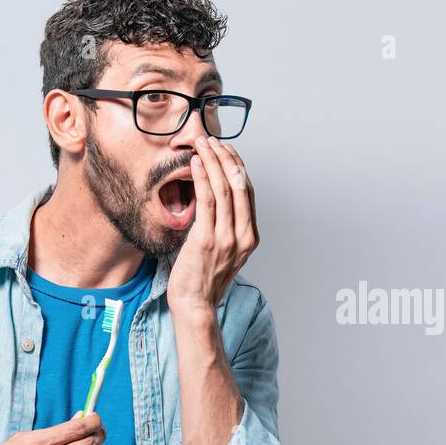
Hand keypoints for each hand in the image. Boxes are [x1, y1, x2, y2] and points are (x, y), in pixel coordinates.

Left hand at [166, 135, 257, 315]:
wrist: (195, 305)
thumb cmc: (203, 279)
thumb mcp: (223, 251)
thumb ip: (225, 227)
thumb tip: (214, 200)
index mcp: (250, 237)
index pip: (248, 192)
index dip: (237, 166)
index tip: (225, 149)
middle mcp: (243, 236)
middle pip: (240, 185)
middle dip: (226, 157)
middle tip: (212, 139)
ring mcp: (227, 238)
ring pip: (224, 189)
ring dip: (212, 161)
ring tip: (202, 144)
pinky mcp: (207, 240)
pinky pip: (207, 201)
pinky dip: (202, 178)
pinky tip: (195, 163)